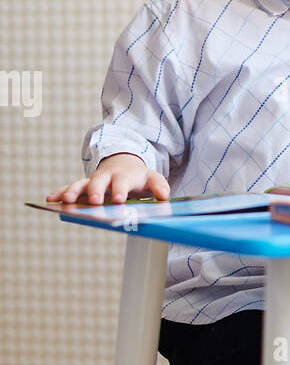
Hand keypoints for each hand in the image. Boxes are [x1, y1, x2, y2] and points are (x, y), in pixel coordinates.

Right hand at [46, 153, 170, 205]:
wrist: (124, 162)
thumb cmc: (137, 176)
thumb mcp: (151, 178)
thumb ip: (159, 186)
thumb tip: (164, 196)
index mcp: (123, 175)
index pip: (122, 182)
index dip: (120, 190)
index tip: (119, 199)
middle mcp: (106, 177)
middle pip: (99, 182)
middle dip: (95, 192)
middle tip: (94, 202)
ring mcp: (93, 181)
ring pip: (81, 184)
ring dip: (73, 192)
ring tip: (66, 201)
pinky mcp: (83, 186)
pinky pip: (70, 188)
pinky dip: (60, 193)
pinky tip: (51, 199)